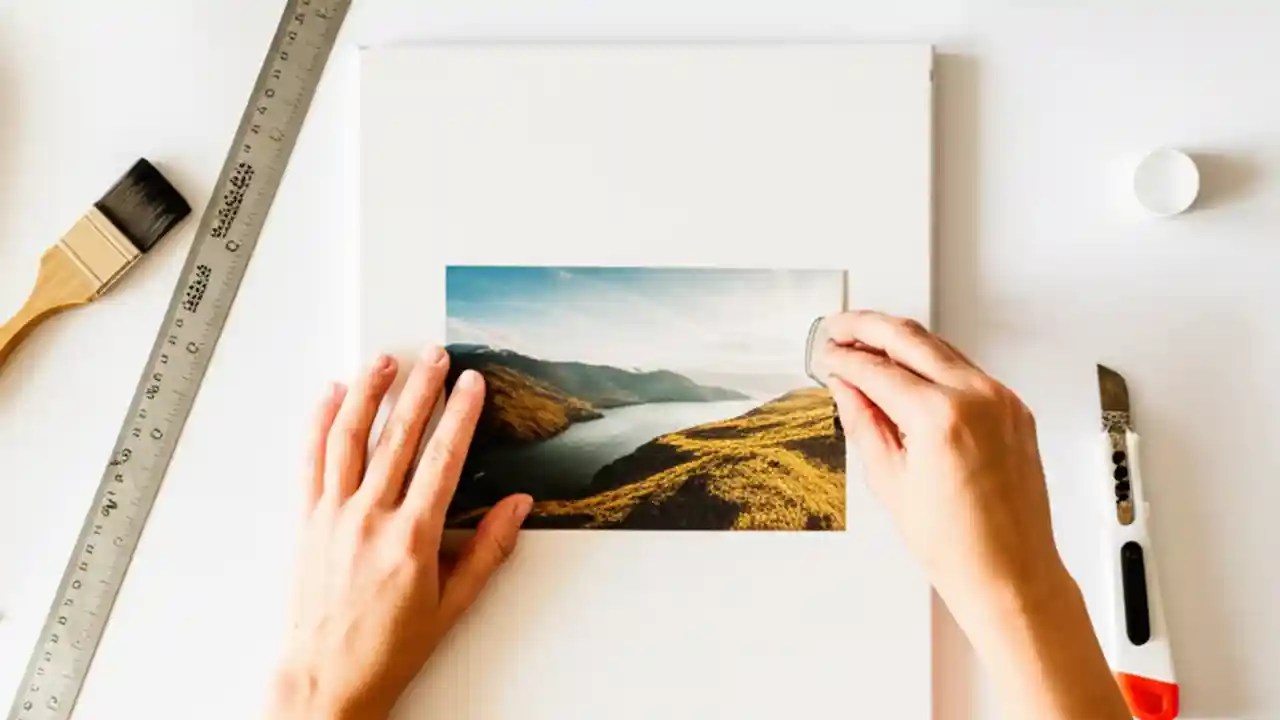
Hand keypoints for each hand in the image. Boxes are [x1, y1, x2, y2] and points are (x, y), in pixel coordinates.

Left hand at [267, 348, 532, 719]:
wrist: (326, 680)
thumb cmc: (388, 649)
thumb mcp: (453, 604)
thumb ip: (488, 549)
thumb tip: (518, 505)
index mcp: (412, 540)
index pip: (442, 459)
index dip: (460, 415)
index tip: (471, 384)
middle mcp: (369, 520)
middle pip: (398, 437)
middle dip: (420, 389)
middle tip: (434, 357)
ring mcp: (332, 517)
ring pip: (349, 438)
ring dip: (368, 393)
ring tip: (384, 361)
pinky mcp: (306, 522)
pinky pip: (311, 461)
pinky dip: (320, 423)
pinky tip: (332, 397)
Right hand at [819, 311, 1061, 617]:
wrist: (1010, 573)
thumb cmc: (957, 545)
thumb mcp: (890, 480)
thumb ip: (864, 422)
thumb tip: (846, 388)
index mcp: (942, 417)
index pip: (878, 370)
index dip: (844, 358)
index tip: (826, 355)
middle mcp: (978, 398)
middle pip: (911, 338)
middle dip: (869, 327)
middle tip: (840, 328)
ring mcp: (1001, 400)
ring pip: (941, 347)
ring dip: (901, 340)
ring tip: (868, 344)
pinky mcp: (1014, 409)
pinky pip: (966, 369)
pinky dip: (932, 362)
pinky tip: (908, 370)